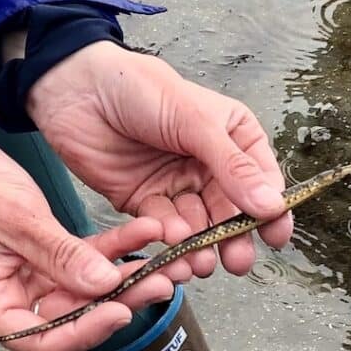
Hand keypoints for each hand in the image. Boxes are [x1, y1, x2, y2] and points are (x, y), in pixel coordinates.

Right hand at [0, 127, 177, 350]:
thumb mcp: (18, 219)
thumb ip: (60, 254)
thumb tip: (104, 285)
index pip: (40, 342)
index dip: (83, 333)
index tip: (119, 311)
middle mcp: (10, 303)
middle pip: (70, 321)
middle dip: (118, 304)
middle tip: (161, 283)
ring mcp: (29, 285)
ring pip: (85, 294)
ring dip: (124, 279)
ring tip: (165, 263)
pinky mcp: (45, 264)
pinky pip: (84, 264)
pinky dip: (112, 251)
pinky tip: (142, 235)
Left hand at [25, 44, 291, 279]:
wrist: (75, 89)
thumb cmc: (139, 88)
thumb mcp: (193, 120)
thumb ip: (231, 165)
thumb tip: (271, 205)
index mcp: (232, 136)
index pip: (261, 179)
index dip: (270, 209)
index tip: (275, 236)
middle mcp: (209, 164)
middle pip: (232, 211)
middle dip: (235, 237)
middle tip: (236, 261)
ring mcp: (177, 185)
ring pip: (199, 225)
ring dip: (201, 245)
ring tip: (200, 262)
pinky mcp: (144, 201)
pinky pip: (164, 227)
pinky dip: (169, 239)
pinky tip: (170, 243)